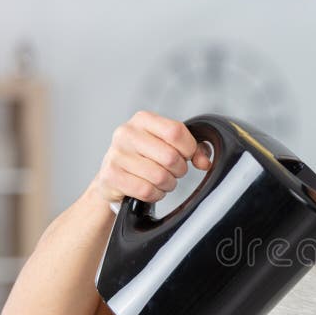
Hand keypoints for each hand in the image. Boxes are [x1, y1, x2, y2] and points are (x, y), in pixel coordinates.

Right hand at [92, 110, 211, 204]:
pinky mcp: (111, 175)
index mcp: (143, 120)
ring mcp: (117, 154)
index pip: (176, 131)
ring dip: (167, 184)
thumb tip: (204, 162)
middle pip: (171, 157)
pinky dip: (155, 194)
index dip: (189, 148)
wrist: (114, 176)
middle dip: (179, 170)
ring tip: (161, 181)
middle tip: (173, 172)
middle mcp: (127, 133)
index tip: (187, 155)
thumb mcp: (168, 145)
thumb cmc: (145, 158)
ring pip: (160, 176)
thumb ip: (193, 149)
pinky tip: (150, 189)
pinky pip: (146, 190)